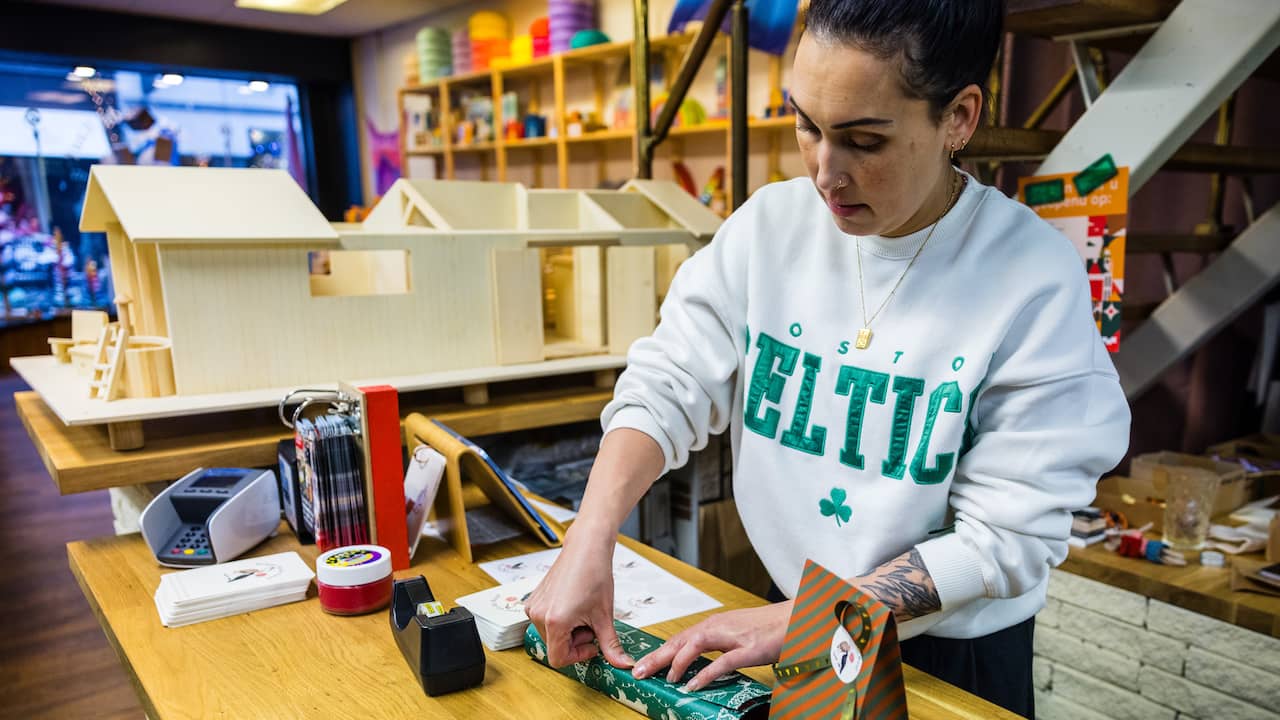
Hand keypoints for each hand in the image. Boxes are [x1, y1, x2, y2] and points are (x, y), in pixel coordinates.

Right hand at [524, 525, 633, 668]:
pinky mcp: (533, 600)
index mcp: (554, 622)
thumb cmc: (594, 575)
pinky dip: (560, 620)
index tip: (592, 642)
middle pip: (555, 647)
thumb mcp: (605, 616)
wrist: (586, 548)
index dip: (578, 656)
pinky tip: (573, 604)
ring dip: (568, 631)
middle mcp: (538, 615)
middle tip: (590, 622)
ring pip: (551, 636)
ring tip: (582, 611)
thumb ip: (611, 646)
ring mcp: (533, 607)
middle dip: (575, 641)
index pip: (559, 659)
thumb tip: (622, 664)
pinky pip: (545, 622)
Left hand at [630, 600, 792, 691]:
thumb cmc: (771, 628)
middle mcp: (720, 626)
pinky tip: (693, 683)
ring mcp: (734, 637)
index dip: (660, 650)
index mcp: (716, 624)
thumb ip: (720, 646)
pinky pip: (722, 662)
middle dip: (657, 656)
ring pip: (695, 646)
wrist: (798, 618)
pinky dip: (705, 673)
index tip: (644, 662)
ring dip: (675, 661)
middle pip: (681, 640)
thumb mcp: (739, 635)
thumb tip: (702, 664)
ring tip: (662, 677)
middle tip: (639, 671)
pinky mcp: (749, 649)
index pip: (681, 637)